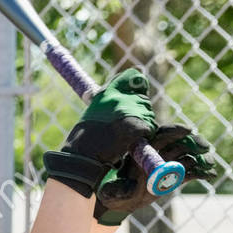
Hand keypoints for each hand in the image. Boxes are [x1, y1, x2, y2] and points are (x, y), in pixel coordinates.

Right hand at [44, 69, 156, 197]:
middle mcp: (120, 97)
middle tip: (127, 127)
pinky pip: (150, 128)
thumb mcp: (92, 113)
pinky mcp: (138, 125)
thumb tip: (123, 93)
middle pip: (142, 99)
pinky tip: (131, 142)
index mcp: (106, 92)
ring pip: (148, 114)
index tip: (137, 90)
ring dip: (142, 124)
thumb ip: (107, 102)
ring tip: (127, 136)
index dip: (137, 85)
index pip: (131, 76)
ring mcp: (130, 111)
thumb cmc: (83, 140)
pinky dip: (144, 136)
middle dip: (139, 111)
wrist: (82, 156)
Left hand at [92, 125, 217, 224]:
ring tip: (209, 164)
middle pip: (179, 143)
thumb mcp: (114, 191)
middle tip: (204, 147)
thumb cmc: (114, 193)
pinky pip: (190, 172)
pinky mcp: (175, 176)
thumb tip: (129, 187)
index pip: (160, 136)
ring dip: (200, 158)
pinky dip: (201, 173)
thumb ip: (122, 189)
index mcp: (143, 151)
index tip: (187, 130)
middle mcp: (158, 154)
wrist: (121, 201)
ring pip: (188, 156)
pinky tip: (210, 175)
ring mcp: (168, 164)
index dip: (174, 131)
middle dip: (193, 143)